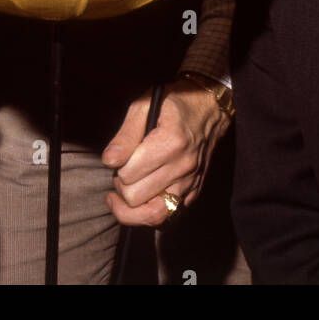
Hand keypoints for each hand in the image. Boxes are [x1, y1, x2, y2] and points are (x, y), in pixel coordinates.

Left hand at [101, 79, 230, 226]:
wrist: (209, 108)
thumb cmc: (172, 103)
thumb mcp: (144, 105)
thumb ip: (125, 135)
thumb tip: (109, 161)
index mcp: (170, 142)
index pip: (128, 174)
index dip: (116, 167)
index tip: (118, 156)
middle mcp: (183, 167)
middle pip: (136, 198)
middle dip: (122, 187)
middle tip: (123, 171)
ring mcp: (191, 183)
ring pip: (153, 215)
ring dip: (134, 205)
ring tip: (127, 190)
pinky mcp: (194, 193)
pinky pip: (168, 216)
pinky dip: (151, 209)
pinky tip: (145, 193)